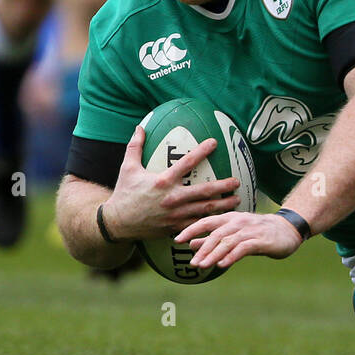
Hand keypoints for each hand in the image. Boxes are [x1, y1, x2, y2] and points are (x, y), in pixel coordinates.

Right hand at [100, 125, 241, 240]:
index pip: (187, 162)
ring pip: (205, 210)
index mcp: (163, 181)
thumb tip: (140, 126)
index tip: (214, 142)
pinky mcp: (175, 228)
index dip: (202, 151)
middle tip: (237, 181)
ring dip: (223, 205)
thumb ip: (135, 147)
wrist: (117, 223)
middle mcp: (172, 198)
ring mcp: (175, 215)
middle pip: (204, 191)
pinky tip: (223, 218)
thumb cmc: (124, 193)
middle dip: (223, 186)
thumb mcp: (127, 168)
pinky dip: (211, 221)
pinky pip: (197, 224)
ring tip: (238, 200)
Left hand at [176, 211, 303, 267]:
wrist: (288, 229)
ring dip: (214, 254)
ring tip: (203, 266)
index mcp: (230, 218)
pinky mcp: (261, 240)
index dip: (191, 229)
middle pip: (216, 234)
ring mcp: (250, 230)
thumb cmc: (257, 232)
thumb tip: (191, 243)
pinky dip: (232, 256)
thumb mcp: (234, 234)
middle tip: (192, 263)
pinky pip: (243, 248)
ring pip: (228, 241)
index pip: (207, 221)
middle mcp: (238, 222)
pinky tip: (223, 264)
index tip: (177, 240)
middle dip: (203, 248)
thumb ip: (213, 238)